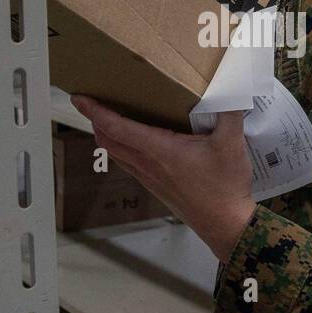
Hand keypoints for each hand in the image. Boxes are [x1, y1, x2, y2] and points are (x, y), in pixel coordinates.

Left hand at [70, 96, 255, 262]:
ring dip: (107, 135)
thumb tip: (230, 88)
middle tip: (90, 102)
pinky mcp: (156, 187)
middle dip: (95, 120)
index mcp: (159, 150)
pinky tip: (134, 143)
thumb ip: (229, 111)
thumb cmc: (224, 186)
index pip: (117, 127)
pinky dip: (121, 149)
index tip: (79, 98)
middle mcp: (147, 164)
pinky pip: (128, 164)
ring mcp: (149, 178)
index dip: (95, 111)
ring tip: (107, 118)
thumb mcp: (232, 143)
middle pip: (108, 140)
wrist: (225, 224)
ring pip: (116, 154)